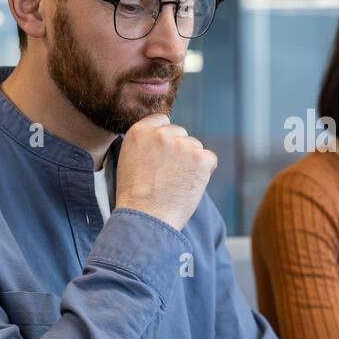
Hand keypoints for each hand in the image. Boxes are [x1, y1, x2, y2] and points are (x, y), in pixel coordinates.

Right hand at [113, 113, 216, 230]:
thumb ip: (146, 144)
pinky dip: (204, 172)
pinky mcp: (201, 157)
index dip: (165, 138)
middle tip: (170, 175)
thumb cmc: (136, 197)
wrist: (146, 218)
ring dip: (191, 162)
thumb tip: (163, 138)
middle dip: (179, 151)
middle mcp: (162, 133)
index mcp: (140, 131)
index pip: (162, 121)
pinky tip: (189, 186)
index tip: (164, 154)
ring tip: (176, 184)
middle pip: (180, 134)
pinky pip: (210, 159)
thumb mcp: (129, 161)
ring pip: (195, 147)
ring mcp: (183, 144)